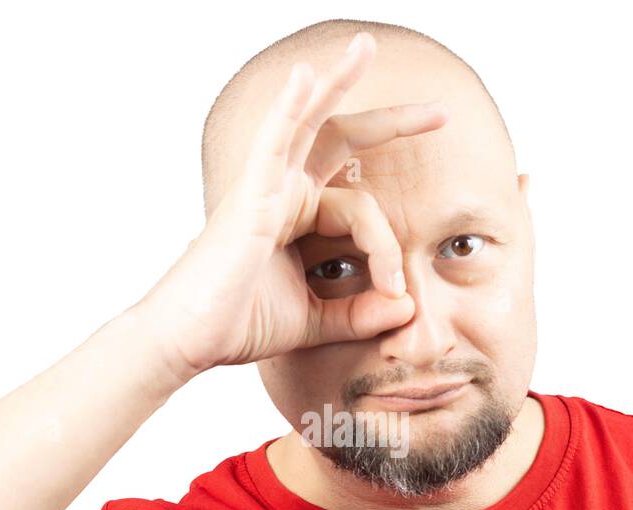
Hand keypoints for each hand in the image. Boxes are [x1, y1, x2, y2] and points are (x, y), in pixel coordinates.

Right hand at [144, 31, 448, 375]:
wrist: (191, 339)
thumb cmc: (239, 323)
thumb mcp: (317, 321)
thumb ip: (360, 313)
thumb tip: (407, 307)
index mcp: (297, 215)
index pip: (360, 205)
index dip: (389, 246)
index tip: (398, 291)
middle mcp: (282, 191)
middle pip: (341, 137)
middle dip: (391, 122)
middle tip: (441, 112)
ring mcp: (265, 188)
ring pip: (310, 124)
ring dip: (338, 81)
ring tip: (365, 47)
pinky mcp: (250, 196)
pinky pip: (272, 140)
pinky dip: (289, 106)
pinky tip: (306, 76)